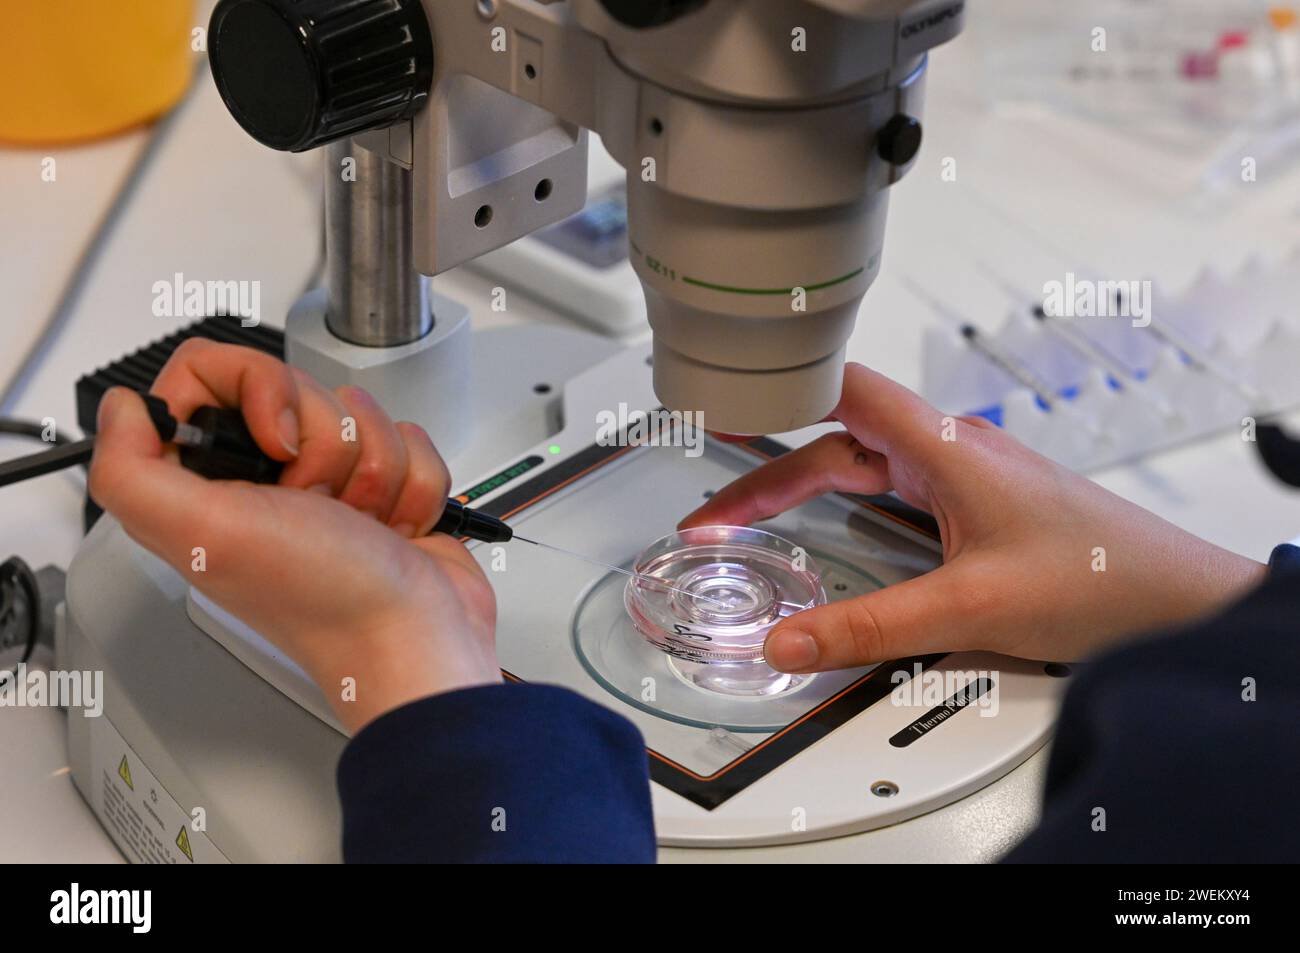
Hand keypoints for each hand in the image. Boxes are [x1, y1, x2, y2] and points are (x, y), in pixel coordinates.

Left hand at [89, 340, 498, 732]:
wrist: (415, 637)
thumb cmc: (324, 600)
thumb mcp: (206, 534)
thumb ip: (132, 471)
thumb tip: (122, 408)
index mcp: (207, 483)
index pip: (209, 374)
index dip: (257, 390)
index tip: (276, 443)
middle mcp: (262, 479)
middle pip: (294, 387)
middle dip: (327, 440)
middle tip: (318, 501)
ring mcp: (328, 484)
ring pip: (359, 411)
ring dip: (375, 468)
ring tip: (362, 524)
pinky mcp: (382, 488)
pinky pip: (408, 438)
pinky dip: (412, 484)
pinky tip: (394, 528)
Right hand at [681, 363, 1266, 671]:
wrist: (1179, 600)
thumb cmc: (1102, 578)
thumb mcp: (969, 609)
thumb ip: (870, 628)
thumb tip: (789, 641)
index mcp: (947, 448)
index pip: (844, 389)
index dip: (779, 389)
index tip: (721, 403)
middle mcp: (953, 451)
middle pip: (837, 442)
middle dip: (769, 477)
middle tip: (716, 520)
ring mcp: (966, 476)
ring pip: (864, 467)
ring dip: (805, 490)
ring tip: (751, 523)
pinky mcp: (978, 504)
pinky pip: (893, 492)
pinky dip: (846, 509)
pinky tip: (833, 536)